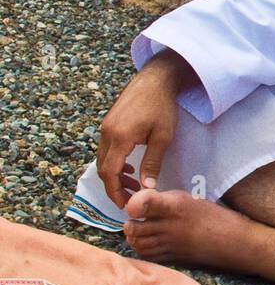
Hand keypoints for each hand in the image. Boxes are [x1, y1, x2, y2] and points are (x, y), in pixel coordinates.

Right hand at [96, 49, 196, 207]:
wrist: (155, 80)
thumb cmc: (163, 106)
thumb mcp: (163, 137)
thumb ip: (152, 163)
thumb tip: (147, 188)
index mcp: (119, 138)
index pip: (110, 173)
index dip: (115, 192)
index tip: (125, 204)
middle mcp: (106, 134)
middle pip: (102, 169)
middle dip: (114, 187)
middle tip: (130, 198)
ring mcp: (105, 128)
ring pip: (103, 160)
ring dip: (114, 175)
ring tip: (133, 185)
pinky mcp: (108, 124)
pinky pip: (106, 150)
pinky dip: (114, 163)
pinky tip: (129, 168)